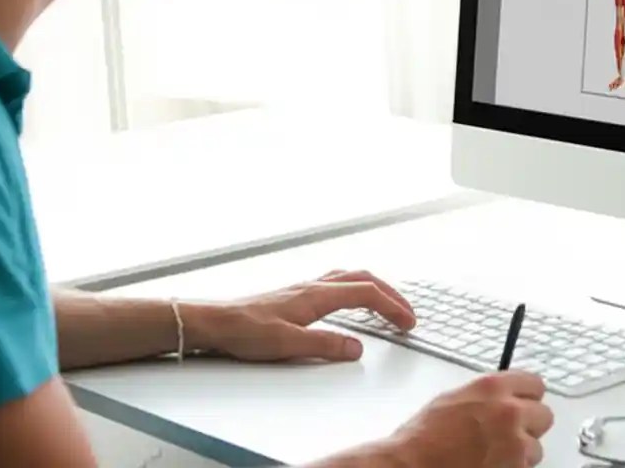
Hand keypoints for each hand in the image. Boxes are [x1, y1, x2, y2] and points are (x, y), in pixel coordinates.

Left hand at [185, 270, 414, 362]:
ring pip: (351, 276)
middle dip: (391, 294)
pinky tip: (351, 300)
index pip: (368, 294)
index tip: (408, 323)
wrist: (216, 322)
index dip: (393, 307)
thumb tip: (357, 348)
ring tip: (387, 303)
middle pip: (365, 279)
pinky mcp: (298, 294)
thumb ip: (326, 345)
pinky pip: (337, 281)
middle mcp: (315, 285)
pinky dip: (356, 287)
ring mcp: (306, 287)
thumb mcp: (289, 344)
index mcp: (318, 295)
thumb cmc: (246, 330)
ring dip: (375, 287)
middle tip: (407, 314)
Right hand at [379, 372, 553, 466]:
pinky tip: (490, 466)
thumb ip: (486, 395)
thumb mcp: (455, 399)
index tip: (524, 404)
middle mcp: (510, 412)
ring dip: (521, 453)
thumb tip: (503, 398)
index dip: (528, 397)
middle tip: (510, 435)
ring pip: (536, 447)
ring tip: (493, 456)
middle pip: (544, 415)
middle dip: (529, 426)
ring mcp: (515, 443)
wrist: (411, 467)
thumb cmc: (423, 438)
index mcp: (493, 388)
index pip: (535, 384)